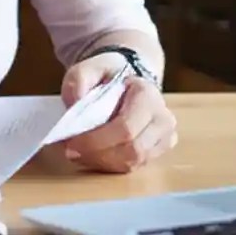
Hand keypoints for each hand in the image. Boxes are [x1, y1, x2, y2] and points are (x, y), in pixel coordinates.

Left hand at [59, 55, 177, 172]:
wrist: (128, 82)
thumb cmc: (109, 76)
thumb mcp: (89, 68)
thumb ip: (79, 80)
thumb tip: (76, 103)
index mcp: (147, 95)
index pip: (126, 128)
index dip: (96, 141)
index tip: (71, 143)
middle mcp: (162, 118)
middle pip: (132, 150)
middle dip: (97, 155)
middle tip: (72, 151)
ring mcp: (164, 137)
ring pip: (133, 162)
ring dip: (102, 162)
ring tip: (81, 153)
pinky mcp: (160, 151)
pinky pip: (134, 167)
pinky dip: (111, 165)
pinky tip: (95, 155)